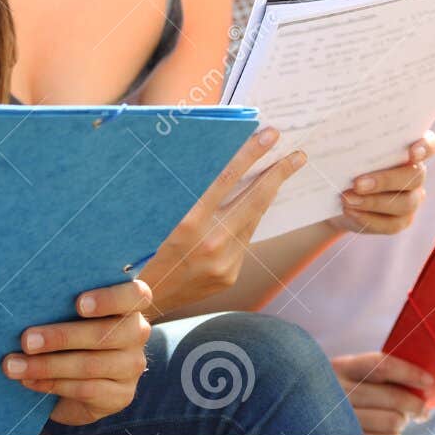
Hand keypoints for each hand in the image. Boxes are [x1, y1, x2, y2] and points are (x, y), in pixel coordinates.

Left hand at [6, 279, 153, 426]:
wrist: (81, 382)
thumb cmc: (71, 333)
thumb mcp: (70, 314)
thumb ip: (62, 305)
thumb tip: (25, 302)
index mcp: (130, 304)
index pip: (135, 295)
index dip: (109, 299)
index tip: (78, 304)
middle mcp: (137, 333)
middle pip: (106, 333)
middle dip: (61, 337)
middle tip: (26, 340)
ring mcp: (132, 366)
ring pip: (90, 365)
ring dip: (47, 366)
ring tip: (14, 366)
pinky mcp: (121, 395)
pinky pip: (85, 389)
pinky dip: (52, 384)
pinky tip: (29, 381)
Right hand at [139, 127, 305, 312]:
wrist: (137, 299)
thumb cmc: (139, 246)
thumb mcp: (153, 212)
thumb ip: (181, 188)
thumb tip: (210, 155)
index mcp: (186, 221)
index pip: (227, 178)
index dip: (250, 153)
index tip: (268, 135)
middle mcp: (209, 242)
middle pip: (253, 199)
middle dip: (278, 173)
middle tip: (297, 154)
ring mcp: (223, 262)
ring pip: (252, 219)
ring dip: (267, 195)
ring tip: (282, 173)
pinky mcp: (229, 275)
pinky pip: (244, 239)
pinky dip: (249, 219)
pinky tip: (254, 205)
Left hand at [328, 132, 434, 234]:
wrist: (332, 194)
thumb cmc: (342, 162)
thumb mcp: (343, 148)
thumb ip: (348, 139)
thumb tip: (326, 129)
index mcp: (409, 149)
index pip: (430, 145)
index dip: (425, 147)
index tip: (411, 152)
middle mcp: (416, 174)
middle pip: (415, 176)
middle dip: (385, 179)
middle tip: (357, 183)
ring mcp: (411, 199)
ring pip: (404, 202)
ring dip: (374, 201)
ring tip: (346, 198)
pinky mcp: (400, 221)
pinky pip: (391, 224)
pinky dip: (369, 219)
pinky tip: (349, 213)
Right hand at [331, 351, 434, 434]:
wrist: (304, 420)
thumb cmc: (339, 394)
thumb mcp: (349, 376)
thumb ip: (379, 374)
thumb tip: (423, 386)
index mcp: (340, 368)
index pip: (382, 365)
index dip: (409, 372)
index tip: (429, 381)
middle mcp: (337, 391)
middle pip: (394, 397)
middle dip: (416, 404)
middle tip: (422, 410)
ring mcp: (340, 419)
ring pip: (393, 422)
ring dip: (401, 423)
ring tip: (394, 422)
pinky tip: (385, 434)